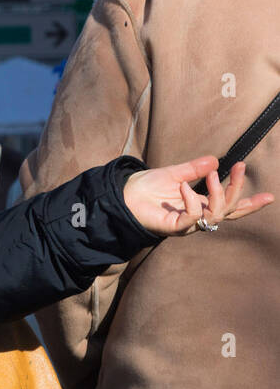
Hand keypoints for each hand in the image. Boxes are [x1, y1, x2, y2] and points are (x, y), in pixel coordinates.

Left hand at [123, 156, 272, 236]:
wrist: (123, 195)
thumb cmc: (147, 187)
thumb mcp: (174, 173)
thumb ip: (194, 169)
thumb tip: (215, 160)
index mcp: (201, 205)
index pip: (231, 207)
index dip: (250, 203)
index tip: (270, 196)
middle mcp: (198, 216)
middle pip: (228, 209)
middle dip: (237, 189)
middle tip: (240, 167)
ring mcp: (187, 224)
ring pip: (215, 214)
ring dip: (218, 194)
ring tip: (213, 175)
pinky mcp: (174, 228)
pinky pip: (192, 218)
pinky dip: (191, 201)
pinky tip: (184, 186)